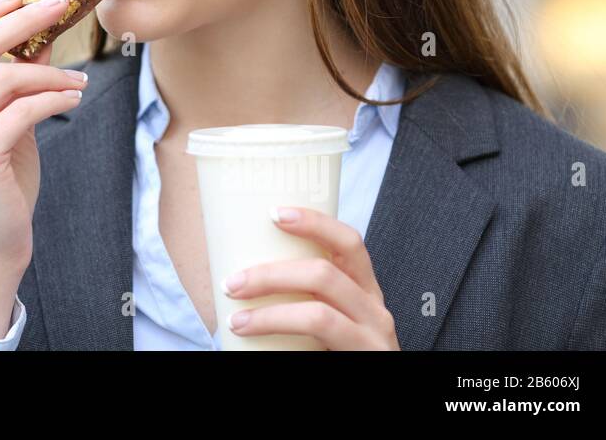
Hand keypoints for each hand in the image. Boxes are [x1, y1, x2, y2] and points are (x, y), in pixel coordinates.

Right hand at [0, 0, 86, 335]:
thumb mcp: (3, 122)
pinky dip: (54, 98)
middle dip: (23, 19)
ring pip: (4, 76)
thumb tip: (42, 35)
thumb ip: (13, 80)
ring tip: (79, 80)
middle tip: (61, 3)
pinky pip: (22, 110)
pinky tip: (74, 99)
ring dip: (50, 71)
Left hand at [220, 206, 399, 349]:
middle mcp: (373, 305)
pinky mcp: (365, 353)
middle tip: (232, 283)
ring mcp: (373, 331)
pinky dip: (276, 323)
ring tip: (235, 317)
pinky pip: (319, 324)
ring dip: (268, 306)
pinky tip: (249, 330)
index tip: (273, 213)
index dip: (314, 221)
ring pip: (319, 299)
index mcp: (361, 287)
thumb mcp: (322, 314)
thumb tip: (238, 275)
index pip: (347, 242)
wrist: (369, 393)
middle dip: (271, 273)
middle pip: (326, 269)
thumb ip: (298, 294)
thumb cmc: (333, 350)